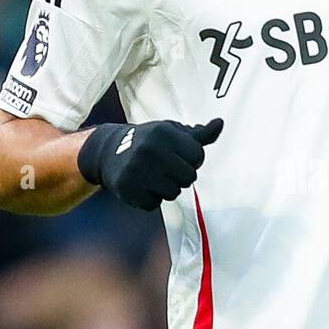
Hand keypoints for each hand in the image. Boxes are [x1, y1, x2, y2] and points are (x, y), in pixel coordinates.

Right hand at [77, 118, 222, 209]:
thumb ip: (199, 135)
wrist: (108, 152)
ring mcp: (138, 170)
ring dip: (166, 189)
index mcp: (164, 133)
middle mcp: (151, 150)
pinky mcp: (128, 188)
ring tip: (153, 177)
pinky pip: (153, 204)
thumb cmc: (149, 142)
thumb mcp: (172, 133)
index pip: (197, 155)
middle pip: (189, 177)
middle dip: (181, 176)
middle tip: (165, 168)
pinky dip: (150, 199)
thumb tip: (220, 123)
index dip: (191, 159)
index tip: (178, 155)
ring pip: (173, 193)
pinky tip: (141, 185)